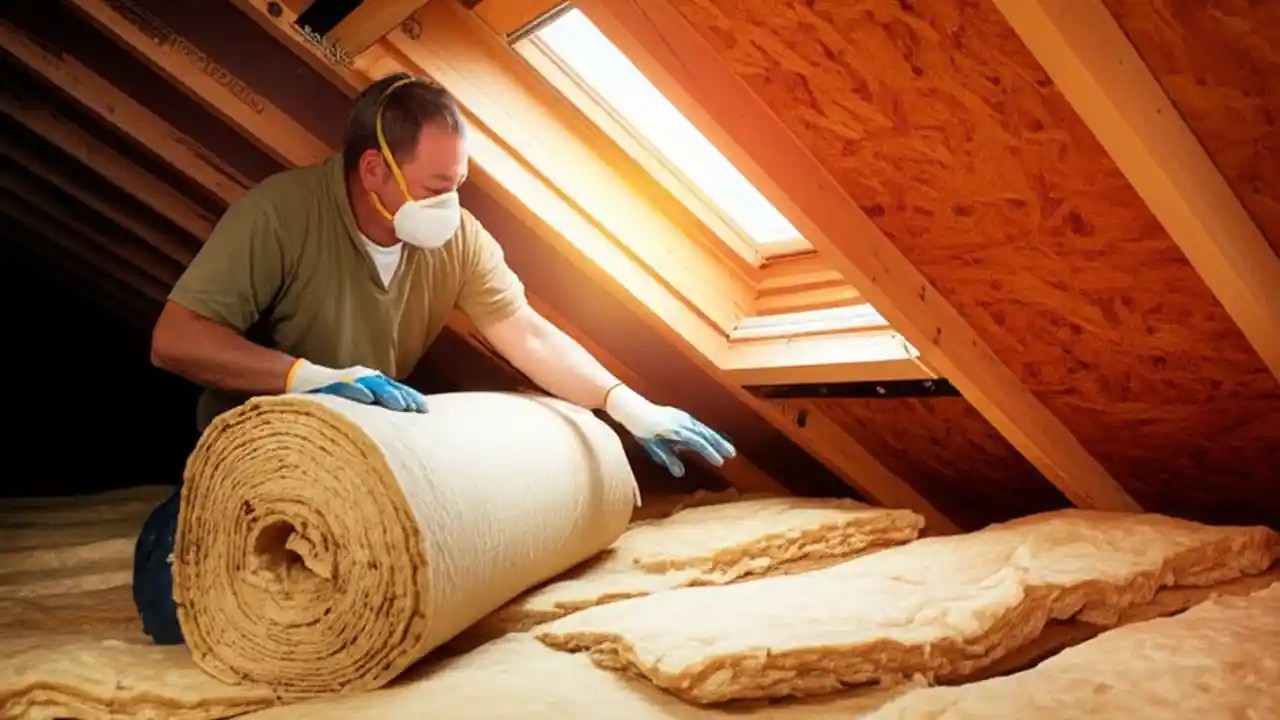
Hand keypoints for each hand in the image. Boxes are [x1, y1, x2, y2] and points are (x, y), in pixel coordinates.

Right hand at [286, 359, 428, 412]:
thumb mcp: (358, 401)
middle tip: (418, 409)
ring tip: (401, 404)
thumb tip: (395, 427)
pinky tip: (368, 396)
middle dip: (404, 397)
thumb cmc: (334, 396)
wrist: (302, 381)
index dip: (411, 397)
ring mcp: (349, 380)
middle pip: (389, 386)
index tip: (425, 409)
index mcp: (372, 383)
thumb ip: (375, 409)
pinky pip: (347, 386)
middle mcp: (364, 378)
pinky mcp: (332, 383)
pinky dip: (358, 390)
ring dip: (387, 393)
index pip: (396, 389)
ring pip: (372, 385)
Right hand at [603, 384, 735, 476]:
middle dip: (719, 443)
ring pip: (703, 436)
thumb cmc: (641, 426)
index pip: (701, 432)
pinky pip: (695, 440)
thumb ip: (670, 459)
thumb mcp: (657, 448)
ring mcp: (680, 423)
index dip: (713, 440)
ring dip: (715, 447)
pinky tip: (714, 456)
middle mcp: (684, 420)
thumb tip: (681, 473)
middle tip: (732, 454)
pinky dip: (706, 448)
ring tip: (726, 457)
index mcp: (681, 422)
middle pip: (706, 432)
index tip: (724, 449)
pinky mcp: (675, 427)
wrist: (629, 410)